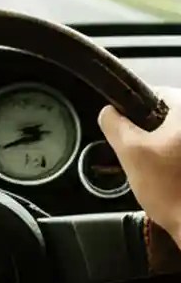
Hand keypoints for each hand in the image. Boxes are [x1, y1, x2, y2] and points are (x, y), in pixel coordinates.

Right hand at [99, 87, 180, 244]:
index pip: (156, 93)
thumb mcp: (129, 152)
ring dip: (165, 148)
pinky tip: (172, 179)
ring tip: (157, 170)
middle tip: (140, 154)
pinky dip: (177, 161)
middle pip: (168, 116)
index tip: (125, 129)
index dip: (133, 109)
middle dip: (150, 132)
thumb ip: (114, 125)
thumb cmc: (170, 189)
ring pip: (176, 137)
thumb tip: (108, 112)